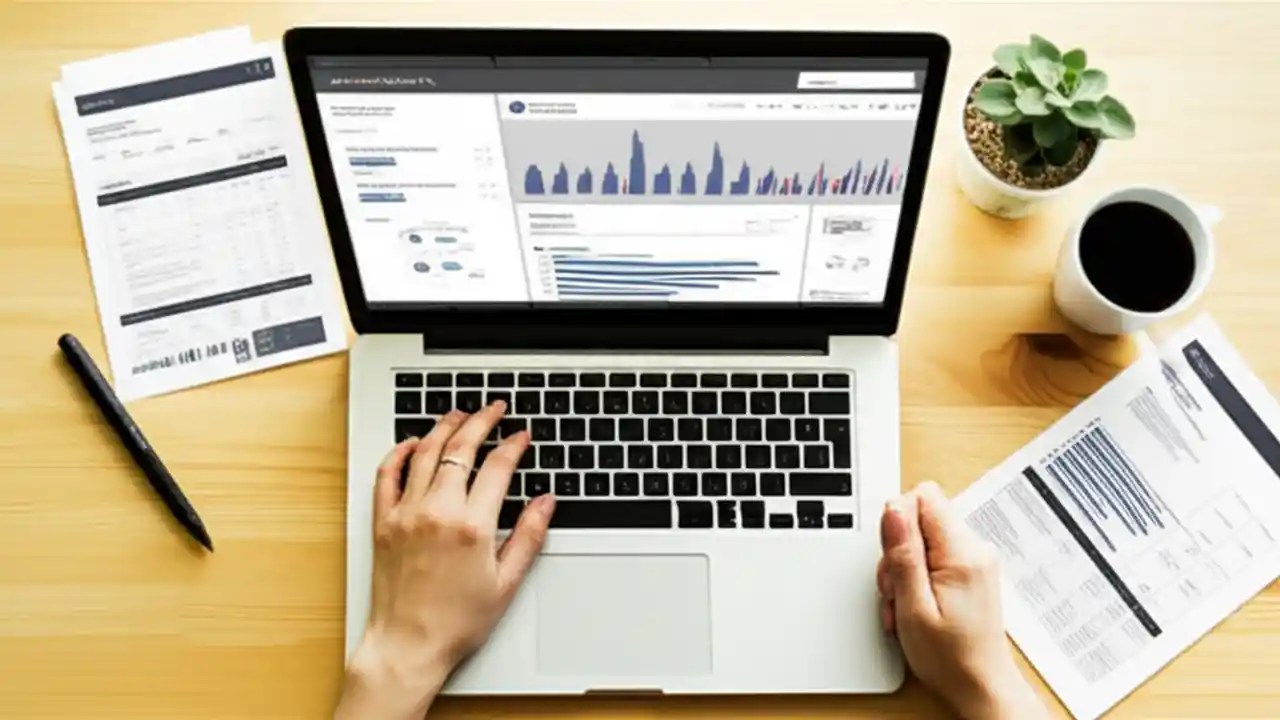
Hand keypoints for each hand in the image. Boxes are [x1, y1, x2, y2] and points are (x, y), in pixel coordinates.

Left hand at [335, 402, 555, 719]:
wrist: (408, 645)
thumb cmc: (455, 622)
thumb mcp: (506, 582)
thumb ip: (528, 536)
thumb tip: (546, 503)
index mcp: (472, 527)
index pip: (498, 467)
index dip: (513, 445)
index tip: (521, 436)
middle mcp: (437, 512)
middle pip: (461, 449)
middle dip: (481, 421)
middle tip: (494, 409)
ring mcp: (406, 514)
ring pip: (425, 453)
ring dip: (444, 427)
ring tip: (458, 414)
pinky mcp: (383, 522)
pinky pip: (388, 474)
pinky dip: (400, 452)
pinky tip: (413, 442)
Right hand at [877, 481, 1046, 719]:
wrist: (980, 687)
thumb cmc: (950, 658)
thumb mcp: (913, 607)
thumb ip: (903, 553)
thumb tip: (893, 508)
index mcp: (962, 553)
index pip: (923, 496)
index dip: (897, 521)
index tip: (894, 558)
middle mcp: (974, 549)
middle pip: (919, 518)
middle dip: (897, 551)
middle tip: (897, 591)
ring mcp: (974, 560)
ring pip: (921, 539)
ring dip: (904, 569)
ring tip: (906, 605)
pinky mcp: (969, 571)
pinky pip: (933, 556)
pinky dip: (917, 577)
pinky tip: (915, 605)